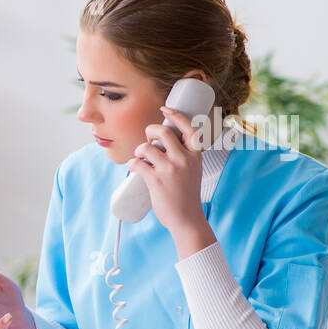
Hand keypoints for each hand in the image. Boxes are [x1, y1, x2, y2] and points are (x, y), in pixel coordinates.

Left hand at [131, 106, 208, 233]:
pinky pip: (137, 163)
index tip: (165, 109)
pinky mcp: (156, 180)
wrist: (187, 219)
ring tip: (141, 158)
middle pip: (163, 132)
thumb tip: (162, 144)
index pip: (189, 128)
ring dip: (139, 150)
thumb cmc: (186, 195)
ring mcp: (170, 169)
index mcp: (195, 156)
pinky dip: (132, 163)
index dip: (176, 116)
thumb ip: (184, 157)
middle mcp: (184, 159)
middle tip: (148, 141)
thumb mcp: (193, 171)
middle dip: (150, 131)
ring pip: (147, 147)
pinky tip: (134, 166)